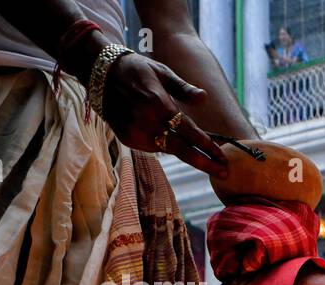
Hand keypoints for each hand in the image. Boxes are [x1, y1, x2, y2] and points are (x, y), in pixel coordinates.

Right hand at [100, 54, 227, 176]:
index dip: (208, 146)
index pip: (189, 132)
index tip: (224, 158)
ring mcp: (135, 133)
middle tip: (224, 174)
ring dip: (186, 152)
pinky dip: (164, 144)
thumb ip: (184, 88)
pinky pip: (154, 147)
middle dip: (204, 163)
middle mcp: (146, 122)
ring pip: (168, 150)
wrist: (99, 73)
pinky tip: (169, 137)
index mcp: (158, 105)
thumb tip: (204, 98)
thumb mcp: (162, 73)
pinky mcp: (127, 139)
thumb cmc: (137, 70)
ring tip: (205, 157)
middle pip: (181, 150)